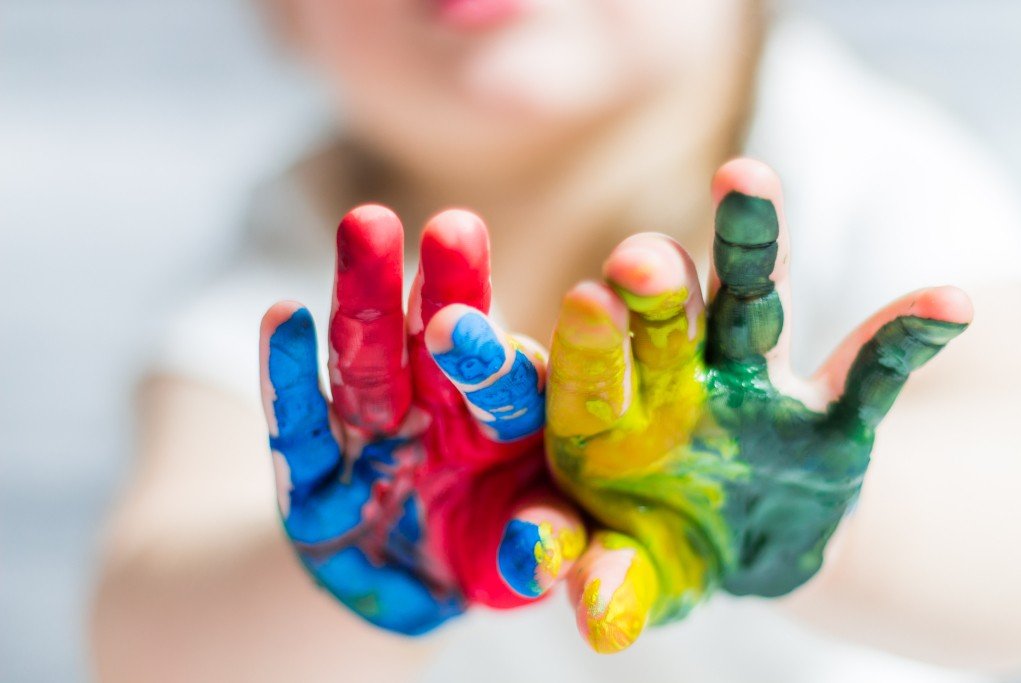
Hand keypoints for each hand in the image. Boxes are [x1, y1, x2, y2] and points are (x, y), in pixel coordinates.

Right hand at [259, 206, 583, 634]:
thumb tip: (538, 559)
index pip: (507, 392)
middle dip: (446, 290)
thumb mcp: (514, 569)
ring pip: (368, 363)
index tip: (501, 323)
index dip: (498, 361)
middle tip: (454, 226)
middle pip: (438, 349)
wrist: (405, 588)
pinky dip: (287, 375)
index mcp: (503, 434)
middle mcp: (438, 419)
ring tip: (366, 225)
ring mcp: (371, 437)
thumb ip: (534, 552)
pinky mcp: (309, 473)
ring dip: (365, 298)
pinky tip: (280, 316)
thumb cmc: (481, 564)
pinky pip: (298, 424)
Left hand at [545, 159, 971, 651]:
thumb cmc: (676, 558)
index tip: (589, 302)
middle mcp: (678, 378)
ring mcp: (757, 383)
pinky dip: (909, 332)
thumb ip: (615, 586)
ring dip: (749, 243)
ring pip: (750, 302)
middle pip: (664, 316)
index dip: (592, 342)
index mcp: (611, 417)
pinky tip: (948, 302)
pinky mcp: (833, 409)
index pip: (592, 374)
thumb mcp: (644, 581)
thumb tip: (591, 612)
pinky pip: (874, 368)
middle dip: (657, 285)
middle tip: (644, 254)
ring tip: (746, 179)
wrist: (751, 550)